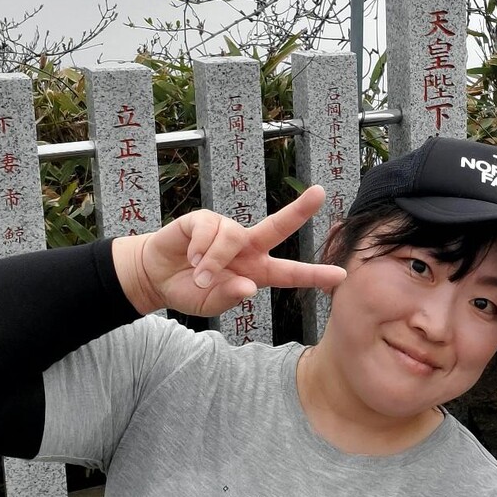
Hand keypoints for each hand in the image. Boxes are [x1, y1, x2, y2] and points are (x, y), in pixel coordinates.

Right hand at [114, 186, 346, 316]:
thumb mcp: (208, 303)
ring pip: (232, 237)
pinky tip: (189, 256)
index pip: (289, 273)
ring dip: (214, 260)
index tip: (341, 275)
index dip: (314, 275)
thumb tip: (247, 287)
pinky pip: (209, 228)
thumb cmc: (189, 290)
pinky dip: (199, 247)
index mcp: (256, 271)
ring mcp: (227, 231)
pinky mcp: (204, 220)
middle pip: (278, 226)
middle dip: (300, 210)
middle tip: (320, 192)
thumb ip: (227, 297)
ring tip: (198, 273)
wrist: (156, 276)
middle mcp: (247, 247)